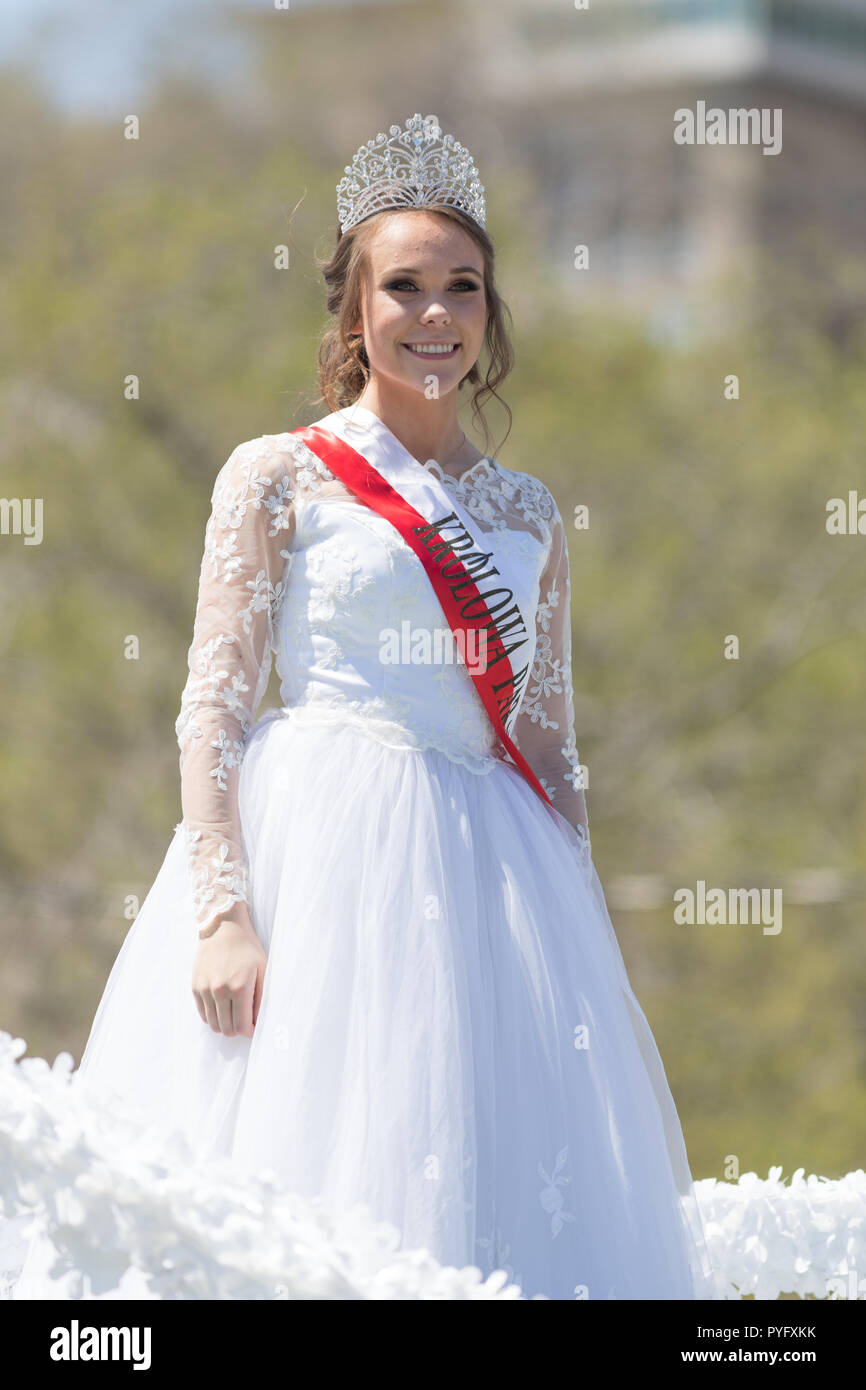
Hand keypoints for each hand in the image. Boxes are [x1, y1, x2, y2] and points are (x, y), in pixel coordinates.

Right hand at [191, 907, 267, 1037]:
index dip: (250, 1031)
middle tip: (244, 1021)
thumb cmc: (247, 947)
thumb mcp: (262, 969)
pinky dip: (212, 1016)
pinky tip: (222, 1007)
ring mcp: (205, 989)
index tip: (254, 1026)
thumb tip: (258, 1021)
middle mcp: (220, 991)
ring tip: (233, 1014)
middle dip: (238, 1029)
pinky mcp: (195, 986)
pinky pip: (203, 1014)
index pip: (243, 1027)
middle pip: (227, 1029)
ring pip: (213, 1025)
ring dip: (224, 1025)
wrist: (223, 926)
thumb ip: (262, 997)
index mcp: (240, 988)